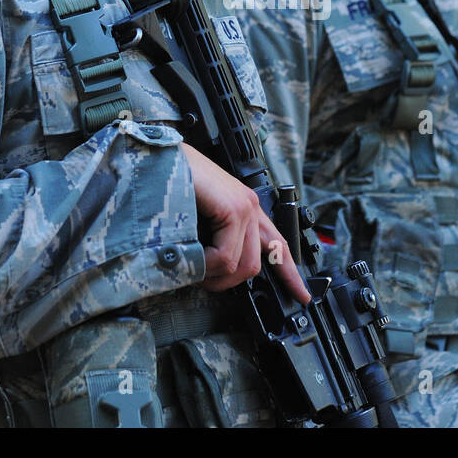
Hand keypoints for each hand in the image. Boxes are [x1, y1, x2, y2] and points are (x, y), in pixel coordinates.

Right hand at [181, 142, 309, 303]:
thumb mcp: (196, 220)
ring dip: (210, 274)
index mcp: (244, 208)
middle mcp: (249, 206)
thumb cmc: (170, 185)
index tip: (302, 296)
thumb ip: (211, 240)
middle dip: (225, 282)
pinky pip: (225, 256)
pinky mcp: (233, 208)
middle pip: (253, 266)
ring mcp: (244, 206)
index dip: (290, 274)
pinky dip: (205, 264)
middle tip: (200, 279)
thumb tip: (215, 272)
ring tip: (189, 264)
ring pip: (240, 265)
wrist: (156, 160)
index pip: (278, 246)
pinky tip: (190, 253)